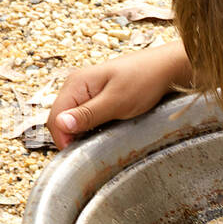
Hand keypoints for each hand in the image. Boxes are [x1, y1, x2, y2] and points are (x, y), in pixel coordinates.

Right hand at [47, 45, 189, 148]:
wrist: (166, 69)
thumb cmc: (145, 80)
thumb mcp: (116, 102)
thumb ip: (88, 114)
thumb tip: (61, 125)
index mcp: (76, 84)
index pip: (54, 118)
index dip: (63, 138)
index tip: (77, 153)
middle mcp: (77, 86)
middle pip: (62, 119)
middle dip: (72, 136)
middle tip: (93, 148)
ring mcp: (87, 91)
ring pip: (74, 119)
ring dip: (83, 132)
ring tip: (101, 138)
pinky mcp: (98, 96)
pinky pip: (87, 116)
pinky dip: (92, 126)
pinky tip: (105, 130)